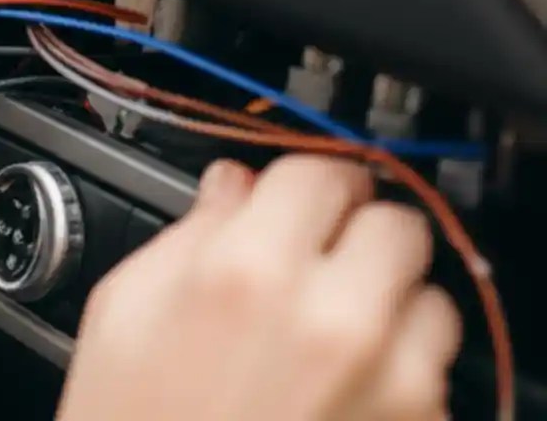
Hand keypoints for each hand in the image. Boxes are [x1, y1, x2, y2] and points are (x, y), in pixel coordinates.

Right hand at [57, 155, 460, 420]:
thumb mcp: (122, 308)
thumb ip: (189, 231)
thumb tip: (231, 186)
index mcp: (245, 271)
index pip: (318, 170)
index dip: (300, 181)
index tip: (293, 197)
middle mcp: (332, 318)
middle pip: (394, 221)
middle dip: (356, 231)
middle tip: (318, 257)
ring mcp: (387, 380)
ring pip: (429, 294)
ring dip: (388, 299)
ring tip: (330, 332)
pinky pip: (433, 369)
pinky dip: (398, 366)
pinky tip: (337, 385)